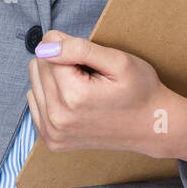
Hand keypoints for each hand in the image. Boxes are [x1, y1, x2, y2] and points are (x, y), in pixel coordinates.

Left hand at [26, 30, 172, 155]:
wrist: (152, 126)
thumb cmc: (140, 90)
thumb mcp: (118, 60)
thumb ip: (78, 48)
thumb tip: (45, 47)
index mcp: (73, 96)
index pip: (48, 51)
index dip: (69, 47)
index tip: (90, 60)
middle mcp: (57, 118)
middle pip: (38, 66)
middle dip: (60, 63)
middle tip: (89, 75)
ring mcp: (53, 133)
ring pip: (34, 84)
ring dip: (55, 79)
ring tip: (84, 88)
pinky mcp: (52, 141)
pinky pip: (36, 103)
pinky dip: (51, 96)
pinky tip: (74, 100)